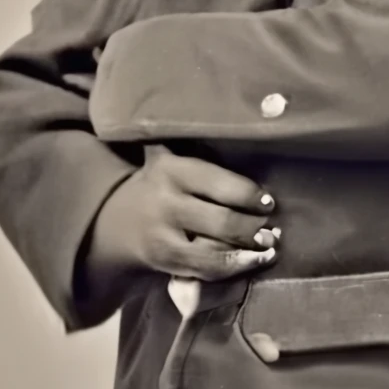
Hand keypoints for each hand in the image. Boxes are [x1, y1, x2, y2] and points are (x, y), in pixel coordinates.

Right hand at [83, 145, 278, 301]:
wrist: (114, 222)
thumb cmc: (159, 183)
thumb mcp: (168, 156)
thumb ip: (196, 143)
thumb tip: (255, 120)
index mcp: (171, 168)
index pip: (220, 184)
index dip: (250, 195)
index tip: (269, 201)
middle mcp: (166, 201)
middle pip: (222, 220)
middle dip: (253, 226)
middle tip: (274, 228)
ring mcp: (162, 234)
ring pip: (215, 248)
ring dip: (249, 250)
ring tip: (271, 246)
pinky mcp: (163, 261)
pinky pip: (206, 268)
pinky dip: (235, 267)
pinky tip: (255, 261)